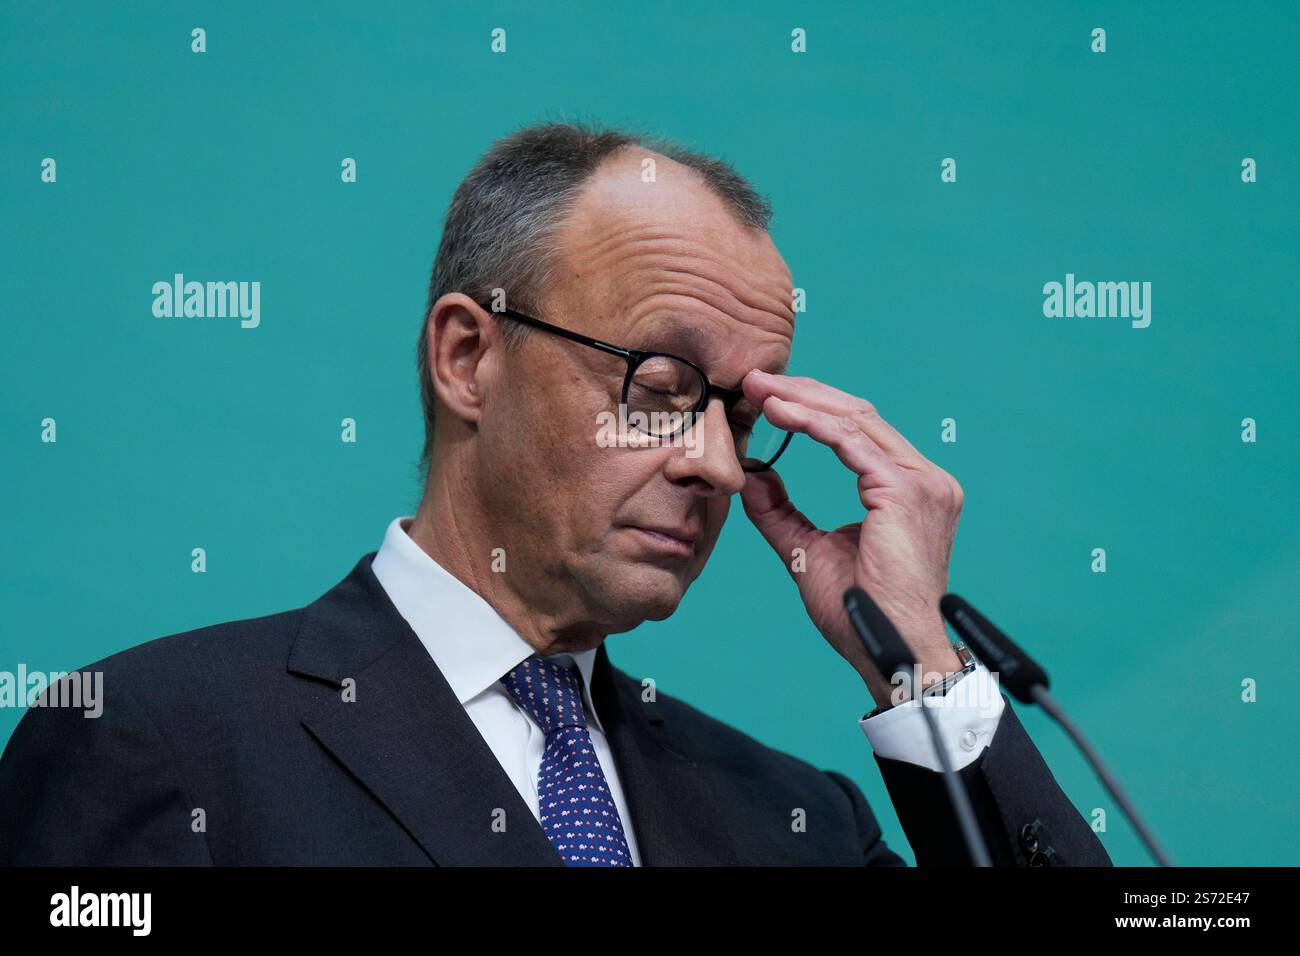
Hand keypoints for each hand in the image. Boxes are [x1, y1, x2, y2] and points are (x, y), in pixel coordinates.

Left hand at [739, 370, 963, 709]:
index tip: (764, 398)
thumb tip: (752, 477)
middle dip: (802, 393)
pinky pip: (852, 443)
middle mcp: (924, 478)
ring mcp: (921, 482)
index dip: (811, 408)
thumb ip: (781, 513)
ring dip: (801, 400)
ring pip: (854, 420)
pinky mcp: (906, 492)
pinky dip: (812, 423)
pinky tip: (778, 412)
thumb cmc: (859, 611)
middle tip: (754, 380)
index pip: (858, 431)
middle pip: (857, 415)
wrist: (889, 649)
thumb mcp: (808, 551)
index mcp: (908, 489)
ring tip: (758, 389)